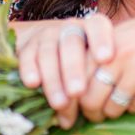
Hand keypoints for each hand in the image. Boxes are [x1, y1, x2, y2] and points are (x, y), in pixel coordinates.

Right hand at [15, 14, 114, 128]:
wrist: (47, 50)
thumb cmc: (83, 65)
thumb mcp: (96, 66)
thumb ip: (100, 79)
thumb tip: (103, 109)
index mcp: (92, 29)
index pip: (98, 26)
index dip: (102, 40)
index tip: (106, 58)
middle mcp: (70, 28)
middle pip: (72, 43)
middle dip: (74, 69)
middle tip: (78, 92)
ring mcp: (47, 35)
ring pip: (49, 53)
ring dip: (54, 79)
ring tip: (60, 103)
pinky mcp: (28, 46)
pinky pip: (28, 56)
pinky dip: (30, 70)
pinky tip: (33, 84)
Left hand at [78, 2, 134, 121]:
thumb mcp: (122, 37)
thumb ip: (98, 57)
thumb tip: (74, 90)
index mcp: (104, 43)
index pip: (74, 80)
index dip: (71, 102)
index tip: (72, 111)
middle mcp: (118, 56)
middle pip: (90, 101)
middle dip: (92, 114)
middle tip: (98, 116)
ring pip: (113, 109)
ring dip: (116, 112)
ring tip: (123, 103)